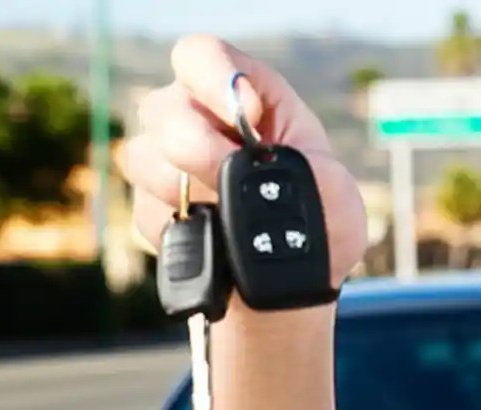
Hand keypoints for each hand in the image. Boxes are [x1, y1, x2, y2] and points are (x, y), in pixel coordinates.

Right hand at [118, 35, 366, 287]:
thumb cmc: (322, 223)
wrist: (298, 281)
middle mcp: (198, 120)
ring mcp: (169, 163)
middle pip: (162, 108)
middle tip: (231, 178)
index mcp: (246, 97)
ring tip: (230, 216)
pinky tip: (216, 238)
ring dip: (187, 190)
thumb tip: (246, 163)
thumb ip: (300, 168)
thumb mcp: (335, 190)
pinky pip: (146, 210)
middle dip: (197, 145)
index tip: (244, 118)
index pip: (202, 57)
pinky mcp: (153, 208)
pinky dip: (183, 228)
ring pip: (145, 158)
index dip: (214, 78)